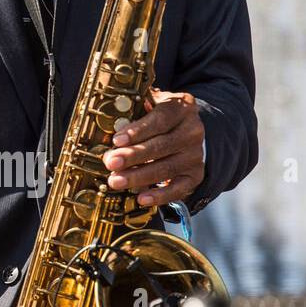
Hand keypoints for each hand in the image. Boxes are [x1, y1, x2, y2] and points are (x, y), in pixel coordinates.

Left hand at [102, 88, 204, 206]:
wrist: (183, 133)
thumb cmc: (157, 119)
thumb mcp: (149, 107)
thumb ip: (133, 115)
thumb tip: (111, 135)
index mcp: (182, 108)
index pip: (160, 119)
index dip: (138, 130)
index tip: (117, 140)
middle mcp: (193, 131)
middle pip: (161, 145)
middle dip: (133, 156)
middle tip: (110, 163)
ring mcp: (195, 154)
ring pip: (167, 168)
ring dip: (139, 176)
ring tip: (116, 181)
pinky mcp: (195, 175)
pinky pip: (178, 188)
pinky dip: (160, 195)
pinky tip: (142, 199)